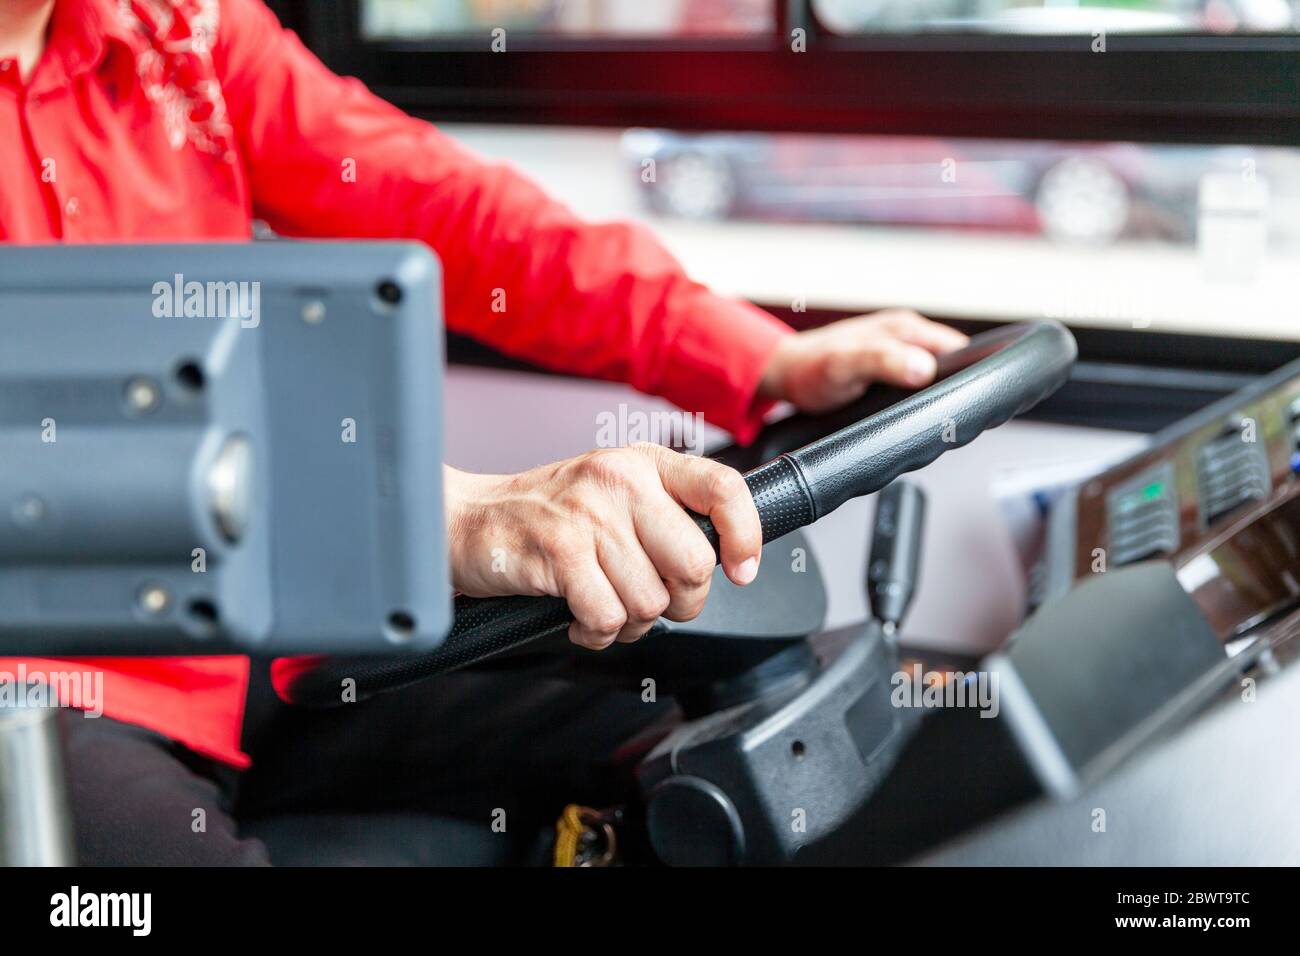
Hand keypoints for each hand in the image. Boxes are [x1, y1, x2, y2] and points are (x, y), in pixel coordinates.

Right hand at [444, 444, 760, 648]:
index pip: (723, 489)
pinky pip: (608, 618)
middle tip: (648, 600)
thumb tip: (724, 560)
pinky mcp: (558, 552)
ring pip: (650, 601)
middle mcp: (620, 481)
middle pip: (694, 564)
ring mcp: (589, 515)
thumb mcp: (615, 496)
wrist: (468, 520)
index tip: (740, 569)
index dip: (745, 536)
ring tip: (601, 603)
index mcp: (644, 463)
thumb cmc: (547, 517)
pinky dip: (595, 633)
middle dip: (678, 602)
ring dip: (628, 622)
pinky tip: (577, 616)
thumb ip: (667, 516)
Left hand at [759, 309, 968, 412]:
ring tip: (939, 416)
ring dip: (941, 392)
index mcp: (906, 329)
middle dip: (959, 387)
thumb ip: (883, 362)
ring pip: (939, 372)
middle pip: (954, 362)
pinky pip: (921, 379)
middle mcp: (908, 335)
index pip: (959, 349)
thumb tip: (924, 369)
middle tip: (951, 418)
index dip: (971, 372)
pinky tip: (918, 409)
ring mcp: (902, 350)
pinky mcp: (893, 367)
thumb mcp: (845, 365)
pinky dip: (924, 395)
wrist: (786, 372)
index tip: (970, 397)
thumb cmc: (811, 368)